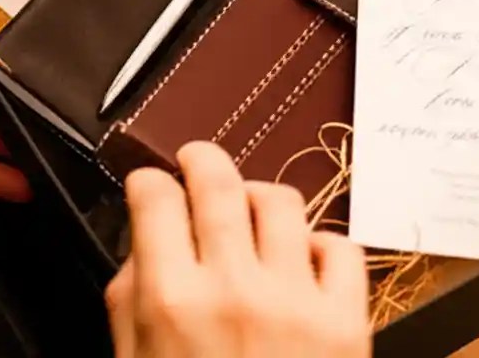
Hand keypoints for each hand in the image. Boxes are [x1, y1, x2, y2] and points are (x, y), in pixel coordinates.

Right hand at [106, 142, 369, 357]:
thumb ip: (130, 299)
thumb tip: (145, 241)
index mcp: (170, 302)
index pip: (154, 197)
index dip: (146, 180)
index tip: (149, 185)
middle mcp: (232, 289)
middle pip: (217, 179)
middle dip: (201, 158)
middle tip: (197, 161)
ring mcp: (296, 301)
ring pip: (280, 201)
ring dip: (258, 197)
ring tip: (252, 213)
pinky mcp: (348, 321)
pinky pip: (340, 247)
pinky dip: (320, 245)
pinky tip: (302, 263)